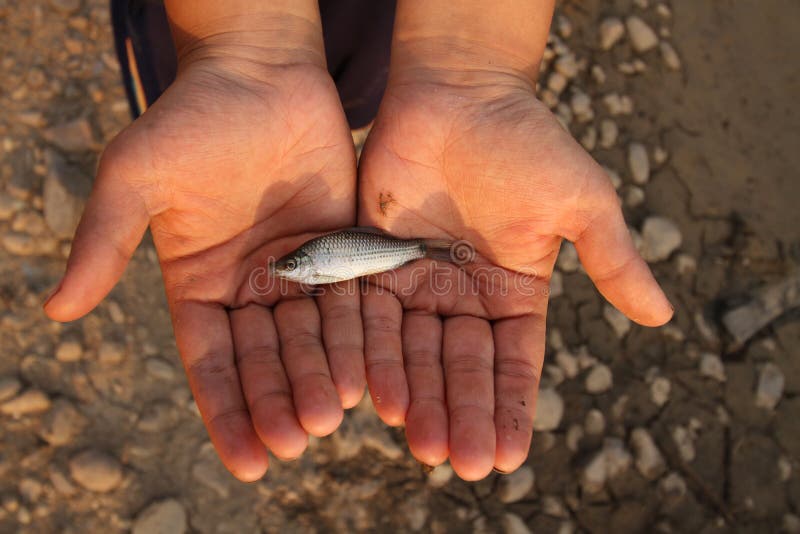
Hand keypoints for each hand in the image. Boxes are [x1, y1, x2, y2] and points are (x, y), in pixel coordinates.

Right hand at [44, 42, 364, 478]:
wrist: (259, 72)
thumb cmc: (190, 118)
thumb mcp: (136, 178)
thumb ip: (103, 241)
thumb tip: (54, 311)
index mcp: (199, 284)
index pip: (212, 361)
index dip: (226, 410)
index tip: (244, 462)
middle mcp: (250, 287)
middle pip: (266, 358)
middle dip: (278, 402)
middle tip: (294, 446)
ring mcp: (300, 270)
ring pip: (312, 336)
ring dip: (321, 378)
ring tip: (331, 420)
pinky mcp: (344, 247)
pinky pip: (354, 298)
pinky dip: (360, 336)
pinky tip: (371, 374)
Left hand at [357, 71, 672, 479]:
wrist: (458, 92)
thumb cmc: (526, 142)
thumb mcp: (580, 202)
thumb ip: (611, 260)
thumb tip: (663, 317)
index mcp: (513, 293)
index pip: (514, 362)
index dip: (511, 407)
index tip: (509, 457)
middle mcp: (464, 297)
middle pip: (461, 368)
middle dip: (463, 415)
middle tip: (459, 465)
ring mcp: (417, 282)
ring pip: (414, 352)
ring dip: (418, 399)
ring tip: (421, 445)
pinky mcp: (372, 263)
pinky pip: (371, 317)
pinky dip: (374, 354)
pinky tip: (375, 395)